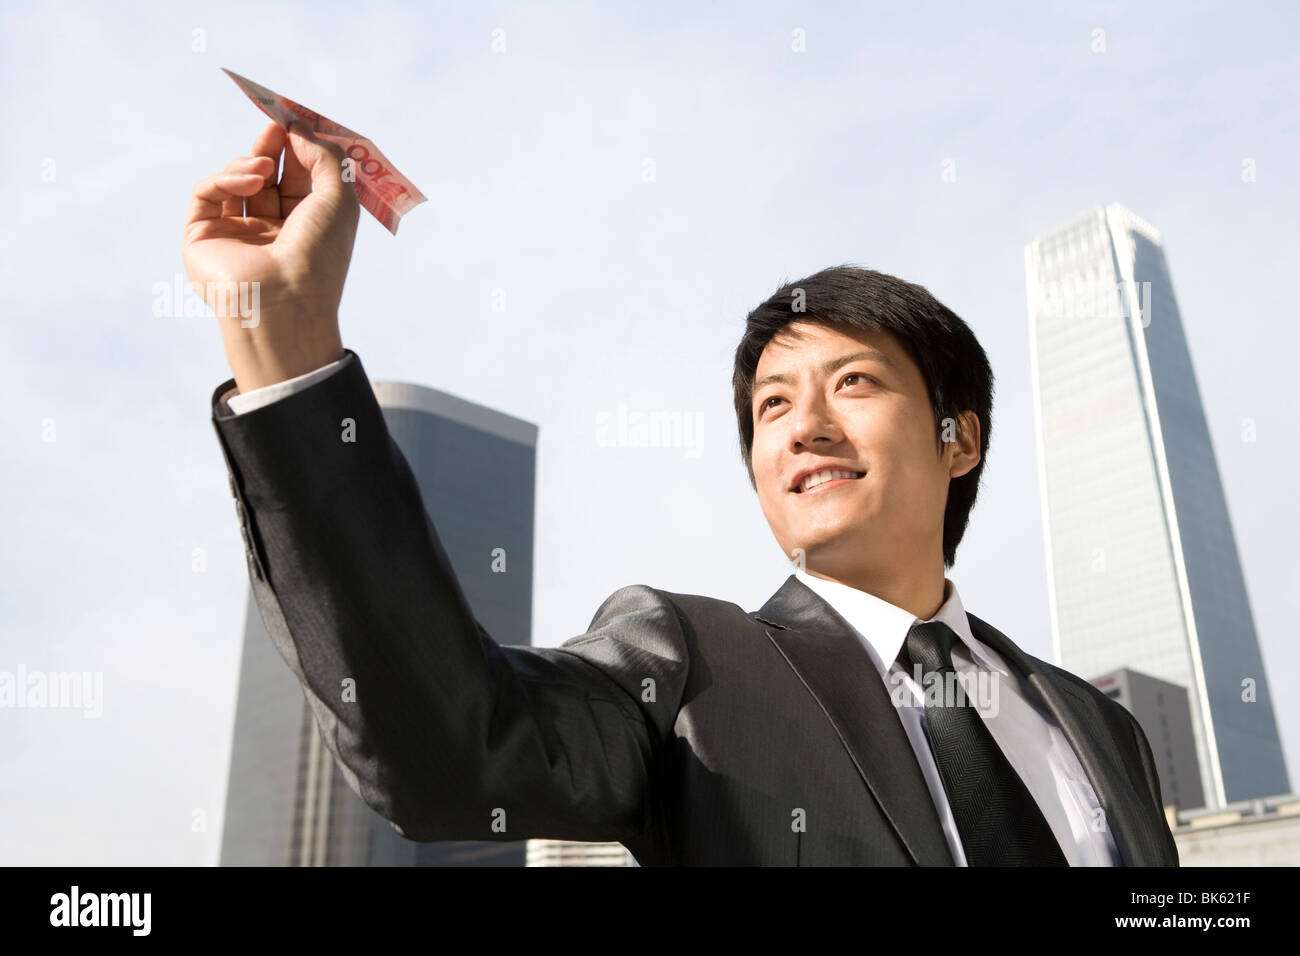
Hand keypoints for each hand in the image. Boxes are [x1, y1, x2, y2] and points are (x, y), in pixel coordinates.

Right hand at [183, 119, 359, 392]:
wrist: (285, 299)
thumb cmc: (320, 255)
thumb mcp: (340, 198)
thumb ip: (326, 156)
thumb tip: (302, 129)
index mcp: (306, 230)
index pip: (299, 179)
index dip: (297, 149)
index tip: (295, 121)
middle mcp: (272, 234)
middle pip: (267, 177)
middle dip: (271, 148)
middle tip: (275, 126)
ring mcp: (236, 236)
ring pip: (236, 181)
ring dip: (251, 165)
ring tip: (263, 169)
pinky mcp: (203, 237)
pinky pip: (208, 193)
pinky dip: (226, 179)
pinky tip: (249, 181)